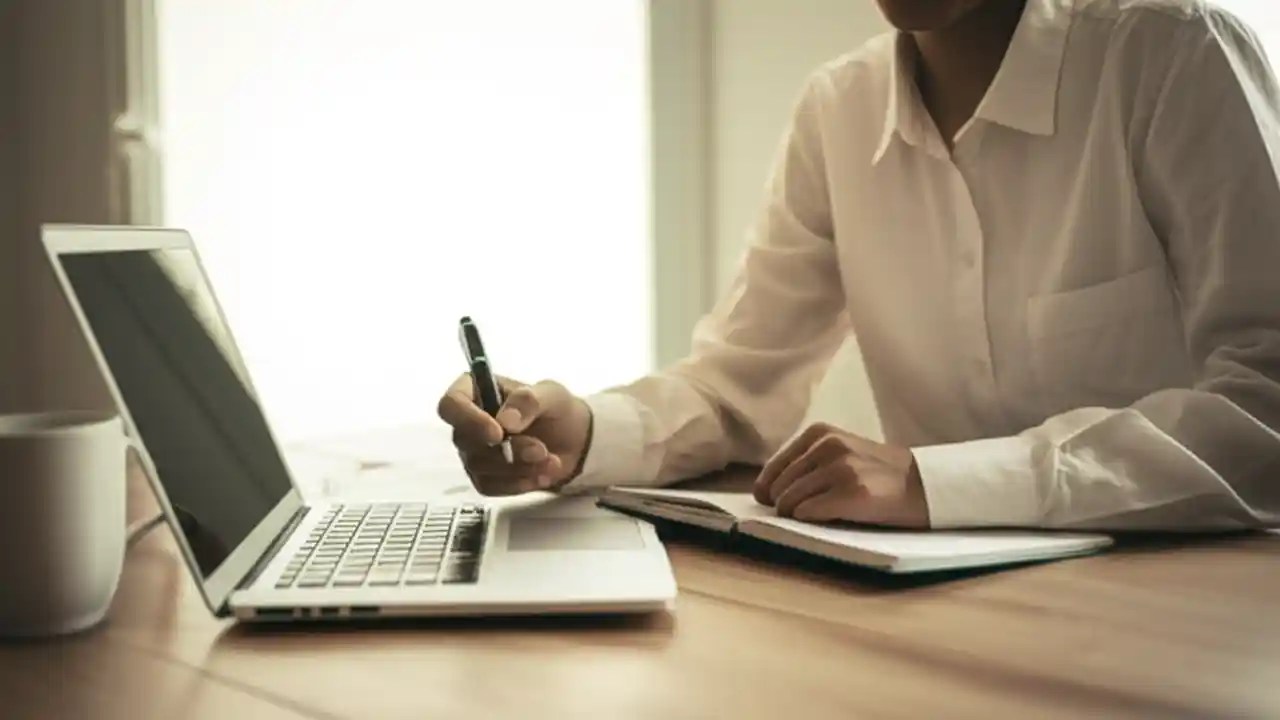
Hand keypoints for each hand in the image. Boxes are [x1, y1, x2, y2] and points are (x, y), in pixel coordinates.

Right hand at [438, 375, 592, 495]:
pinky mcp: (484, 477)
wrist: (575, 442)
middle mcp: (467, 422)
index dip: (468, 420)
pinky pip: (490, 486)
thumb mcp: (552, 395)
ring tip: (550, 460)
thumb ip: (529, 401)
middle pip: (465, 440)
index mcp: (475, 391)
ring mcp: (473, 452)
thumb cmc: (557, 410)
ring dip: (517, 466)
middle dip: (507, 448)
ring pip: (479, 466)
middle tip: (541, 449)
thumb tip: (505, 421)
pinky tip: (541, 475)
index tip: (498, 433)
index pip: (450, 405)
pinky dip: (518, 483)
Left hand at [753, 423, 929, 527]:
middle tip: (797, 514)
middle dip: (782, 505)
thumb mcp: (839, 450)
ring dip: (795, 515)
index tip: (771, 503)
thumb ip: (805, 461)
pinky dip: (809, 520)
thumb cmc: (875, 473)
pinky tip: (826, 518)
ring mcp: (840, 469)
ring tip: (814, 516)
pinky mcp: (851, 493)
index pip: (773, 468)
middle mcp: (827, 446)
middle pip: (778, 487)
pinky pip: (808, 512)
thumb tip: (762, 492)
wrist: (921, 484)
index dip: (767, 490)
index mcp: (819, 432)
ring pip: (789, 501)